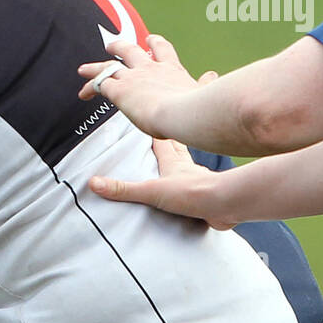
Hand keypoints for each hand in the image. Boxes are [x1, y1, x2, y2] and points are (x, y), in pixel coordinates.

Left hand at [77, 33, 216, 136]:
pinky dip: (89, 87)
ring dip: (95, 66)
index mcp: (172, 70)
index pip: (163, 51)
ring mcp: (133, 78)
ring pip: (108, 66)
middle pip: (130, 51)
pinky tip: (82, 94)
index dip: (156, 45)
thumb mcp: (205, 92)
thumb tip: (214, 74)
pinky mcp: (119, 91)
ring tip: (84, 68)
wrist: (184, 114)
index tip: (151, 39)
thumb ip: (206, 84)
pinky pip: (98, 85)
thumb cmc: (198, 108)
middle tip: (112, 44)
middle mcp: (150, 69)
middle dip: (120, 47)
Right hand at [88, 136, 230, 226]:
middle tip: (164, 129)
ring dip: (184, 160)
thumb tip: (95, 183)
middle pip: (177, 148)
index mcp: (173, 163)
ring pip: (190, 165)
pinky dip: (198, 182)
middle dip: (169, 139)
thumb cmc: (194, 194)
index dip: (153, 131)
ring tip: (179, 158)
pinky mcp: (210, 196)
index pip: (160, 143)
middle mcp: (187, 168)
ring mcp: (200, 181)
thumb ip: (124, 189)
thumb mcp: (152, 192)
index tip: (147, 117)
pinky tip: (197, 188)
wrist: (228, 205)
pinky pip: (201, 185)